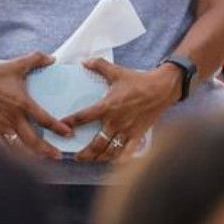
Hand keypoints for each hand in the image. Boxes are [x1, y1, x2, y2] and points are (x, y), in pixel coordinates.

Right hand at [0, 52, 72, 159]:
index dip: (58, 128)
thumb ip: (37, 59)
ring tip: (42, 160)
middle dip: (47, 150)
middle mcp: (12, 117)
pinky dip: (12, 153)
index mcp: (21, 103)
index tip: (68, 133)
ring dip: (31, 155)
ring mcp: (1, 125)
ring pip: (18, 146)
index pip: (44, 119)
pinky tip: (20, 158)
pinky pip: (3, 145)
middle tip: (58, 156)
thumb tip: (53, 59)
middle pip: (33, 139)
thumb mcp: (18, 64)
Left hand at [63, 58, 179, 162]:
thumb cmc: (139, 80)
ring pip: (110, 151)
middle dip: (85, 153)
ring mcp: (127, 130)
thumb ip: (99, 65)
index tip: (61, 127)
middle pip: (96, 143)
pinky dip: (120, 160)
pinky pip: (128, 152)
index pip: (84, 116)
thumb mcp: (116, 71)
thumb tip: (84, 61)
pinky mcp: (138, 135)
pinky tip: (113, 162)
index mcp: (107, 106)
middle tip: (76, 157)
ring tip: (91, 160)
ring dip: (99, 158)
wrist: (162, 89)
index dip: (70, 123)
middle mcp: (116, 121)